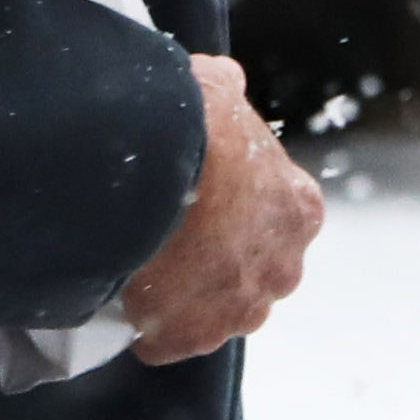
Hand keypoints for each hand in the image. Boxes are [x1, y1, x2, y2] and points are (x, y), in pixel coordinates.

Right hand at [117, 54, 323, 364]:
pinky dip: (148, 326)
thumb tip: (225, 81)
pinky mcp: (192, 336)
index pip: (279, 217)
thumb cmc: (196, 124)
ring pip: (215, 310)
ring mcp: (239, 310)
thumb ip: (229, 92)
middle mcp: (282, 268)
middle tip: (171, 231)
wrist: (156, 170)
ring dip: (184, 296)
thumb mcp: (219, 89)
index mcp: (298, 210)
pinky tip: (121, 296)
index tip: (206, 197)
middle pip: (251, 270)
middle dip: (218, 259)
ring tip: (139, 263)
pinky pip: (170, 338)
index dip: (240, 207)